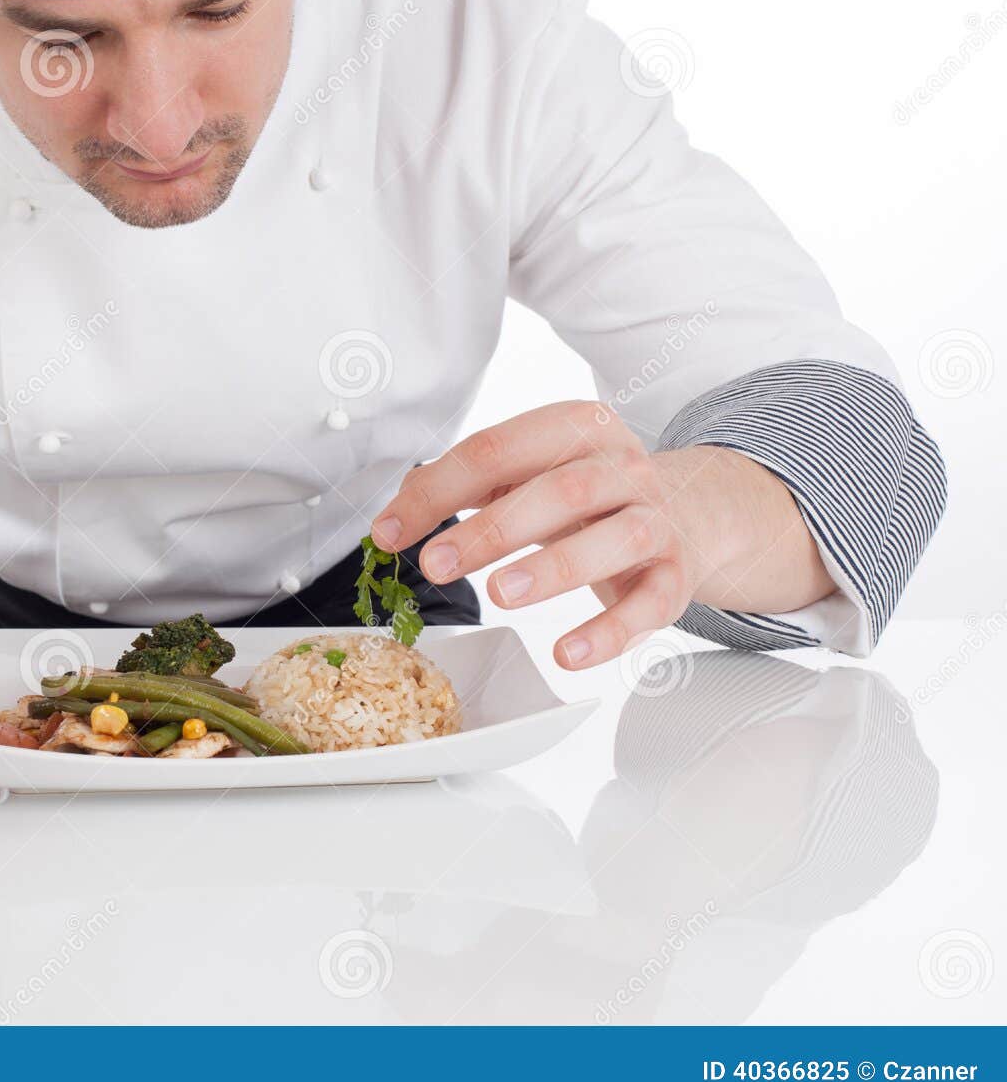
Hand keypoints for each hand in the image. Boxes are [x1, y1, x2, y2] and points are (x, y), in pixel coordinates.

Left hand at [370, 401, 829, 669]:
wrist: (691, 512)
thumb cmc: (588, 497)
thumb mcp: (531, 475)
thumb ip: (471, 485)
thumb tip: (400, 508)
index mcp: (575, 430)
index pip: (499, 449)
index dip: (439, 491)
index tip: (390, 532)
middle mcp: (622, 467)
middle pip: (560, 491)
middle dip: (491, 529)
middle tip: (435, 565)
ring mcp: (656, 519)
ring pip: (615, 538)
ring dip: (555, 568)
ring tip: (500, 594)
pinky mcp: (676, 575)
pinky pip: (651, 604)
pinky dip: (610, 632)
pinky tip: (567, 652)